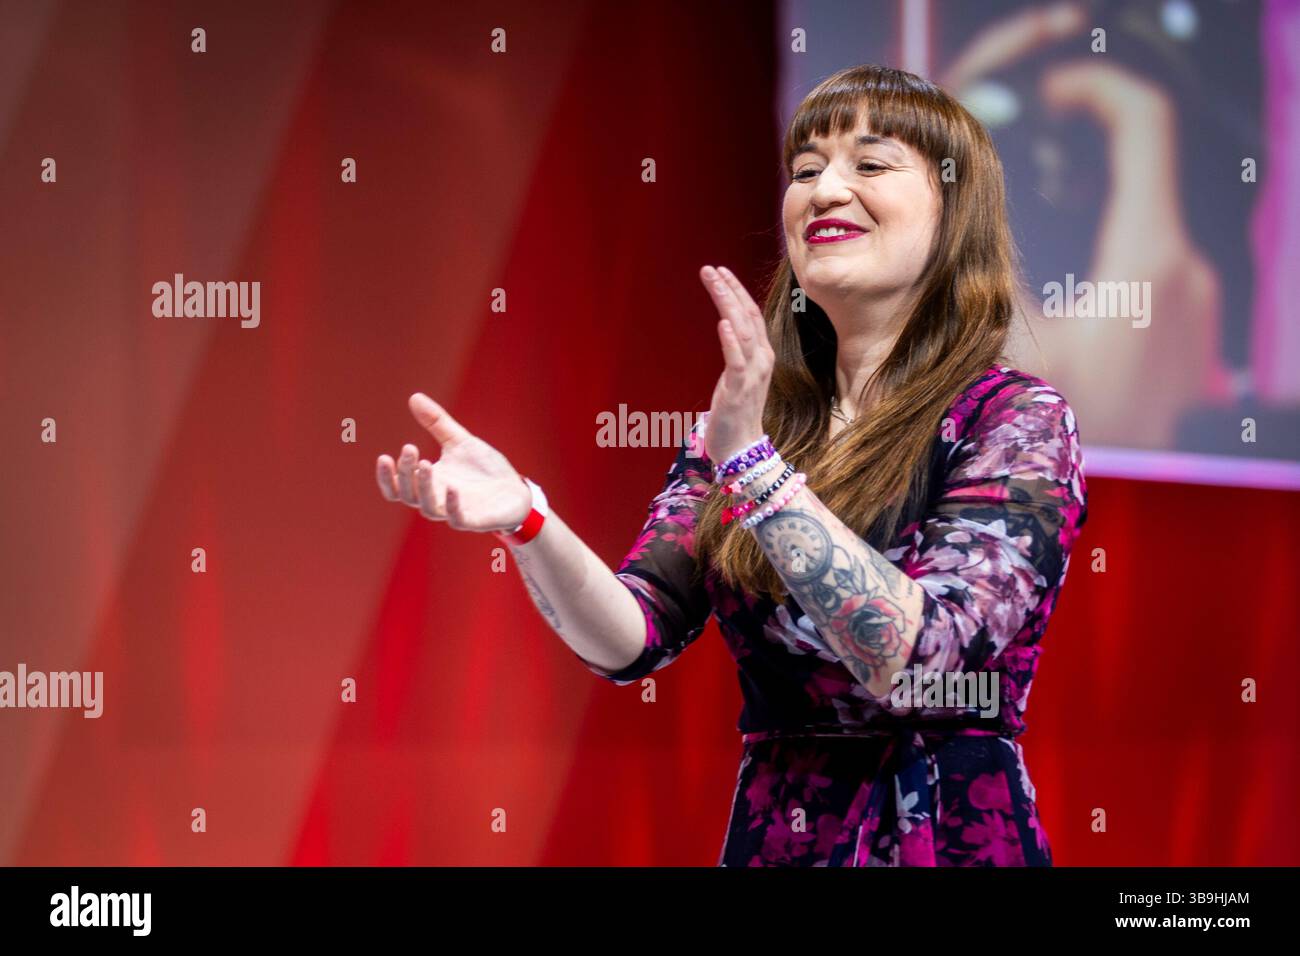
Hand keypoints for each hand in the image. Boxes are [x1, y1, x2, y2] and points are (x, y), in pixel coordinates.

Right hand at [376, 393, 531, 532]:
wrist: (515, 490)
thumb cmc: (484, 469)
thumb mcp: (460, 441)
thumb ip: (437, 423)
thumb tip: (414, 397)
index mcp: (430, 482)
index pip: (398, 487)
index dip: (387, 477)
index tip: (384, 457)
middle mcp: (438, 499)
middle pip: (410, 495)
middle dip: (406, 474)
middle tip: (410, 449)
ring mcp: (455, 511)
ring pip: (429, 508)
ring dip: (424, 488)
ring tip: (426, 464)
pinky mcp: (476, 520)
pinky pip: (458, 520)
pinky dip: (453, 507)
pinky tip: (452, 488)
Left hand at [699, 265, 772, 465]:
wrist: (741, 449)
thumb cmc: (736, 412)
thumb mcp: (738, 375)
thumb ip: (737, 352)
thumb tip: (728, 328)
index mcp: (761, 355)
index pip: (751, 314)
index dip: (737, 291)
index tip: (720, 271)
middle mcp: (761, 360)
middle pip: (747, 316)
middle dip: (729, 290)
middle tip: (710, 269)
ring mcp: (752, 375)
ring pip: (742, 331)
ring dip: (728, 304)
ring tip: (715, 282)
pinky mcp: (739, 391)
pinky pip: (737, 362)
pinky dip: (731, 341)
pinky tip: (723, 323)